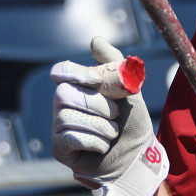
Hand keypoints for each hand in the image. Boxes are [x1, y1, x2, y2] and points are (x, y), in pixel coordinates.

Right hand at [51, 36, 162, 189]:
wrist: (137, 154)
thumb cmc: (130, 120)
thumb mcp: (127, 87)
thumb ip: (113, 64)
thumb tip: (95, 41)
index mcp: (76, 86)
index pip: (60, 71)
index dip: (75, 73)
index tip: (96, 81)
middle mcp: (62, 104)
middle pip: (64, 94)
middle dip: (97, 104)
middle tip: (115, 114)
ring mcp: (59, 126)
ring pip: (68, 117)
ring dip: (101, 126)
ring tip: (112, 132)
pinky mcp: (59, 148)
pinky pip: (70, 137)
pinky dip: (95, 141)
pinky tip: (102, 146)